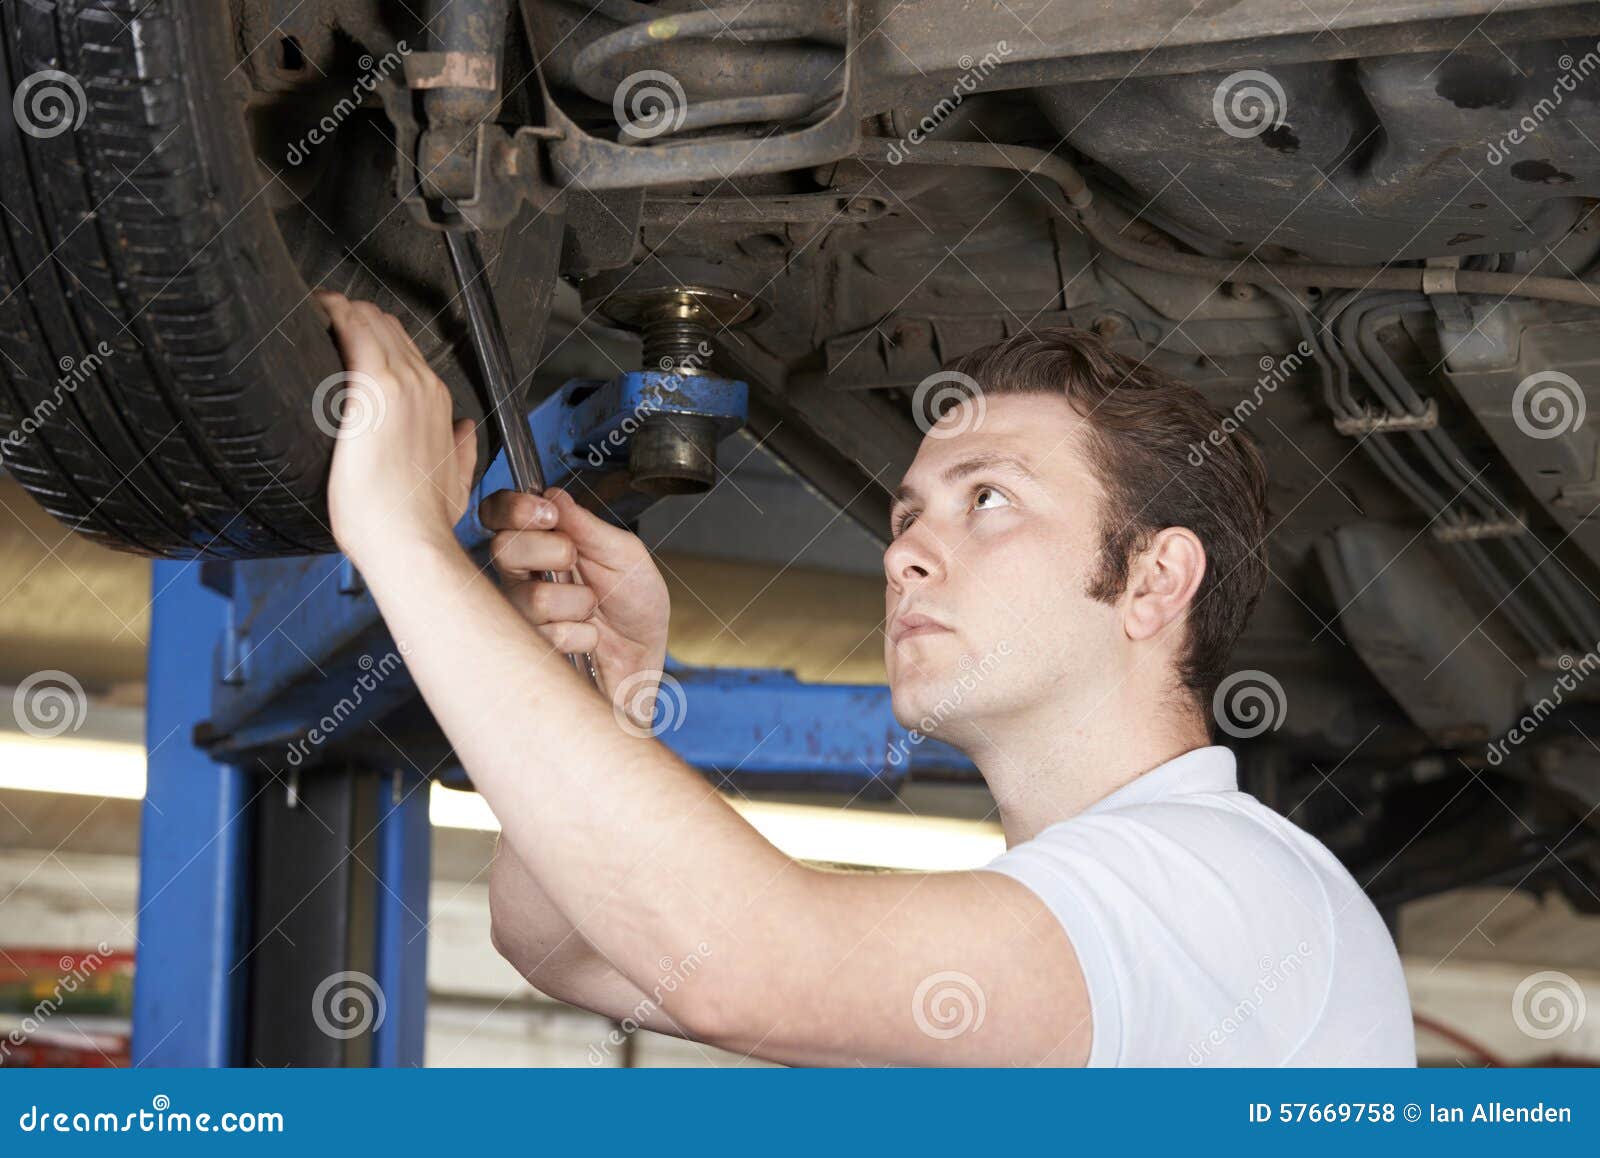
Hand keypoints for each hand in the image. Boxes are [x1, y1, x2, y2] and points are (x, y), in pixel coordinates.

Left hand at [319, 291, 476, 567]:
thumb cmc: (422, 521)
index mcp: (439, 404)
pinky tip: (314, 312)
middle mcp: (423, 386)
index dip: (373, 334)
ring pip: (369, 319)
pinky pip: (350, 328)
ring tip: (312, 313)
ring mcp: (399, 383)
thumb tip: (464, 431)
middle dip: (354, 316)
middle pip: (387, 325)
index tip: (347, 333)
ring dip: (340, 311)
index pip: (406, 348)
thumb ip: (462, 453)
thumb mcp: (457, 485)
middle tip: (322, 320)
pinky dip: (331, 314)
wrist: (409, 540)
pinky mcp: (372, 387)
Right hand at [481, 486, 670, 726]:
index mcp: (542, 542)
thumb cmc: (635, 607)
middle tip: (577, 563)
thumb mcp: (625, 556)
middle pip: (503, 548)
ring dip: (577, 603)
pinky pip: (548, 635)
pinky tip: (589, 638)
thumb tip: (554, 495)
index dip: (513, 507)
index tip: (547, 513)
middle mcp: (522, 574)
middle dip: (552, 552)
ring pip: (531, 597)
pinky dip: (582, 635)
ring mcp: (521, 613)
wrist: (645, 659)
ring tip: (593, 609)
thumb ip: (588, 527)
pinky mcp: (530, 649)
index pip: (500, 514)